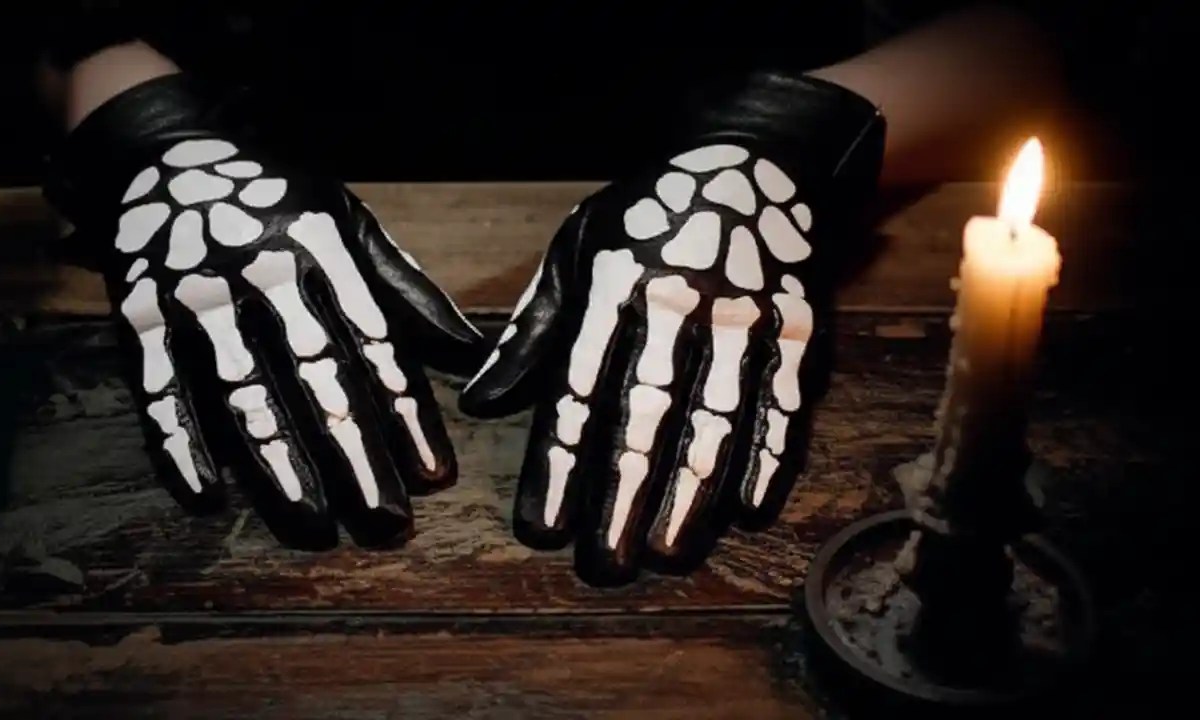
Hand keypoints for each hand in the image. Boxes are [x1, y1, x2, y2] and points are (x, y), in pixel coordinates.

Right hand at [44, 74, 482, 548]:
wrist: (160, 150)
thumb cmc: (273, 199)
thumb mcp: (346, 222)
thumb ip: (406, 290)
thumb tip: (475, 356)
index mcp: (322, 248)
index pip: (375, 344)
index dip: (406, 414)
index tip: (436, 476)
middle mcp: (260, 271)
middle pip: (315, 378)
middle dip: (355, 456)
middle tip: (387, 523)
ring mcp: (195, 294)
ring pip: (243, 393)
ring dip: (279, 465)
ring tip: (314, 525)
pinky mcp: (137, 315)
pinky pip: (159, 389)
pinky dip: (179, 445)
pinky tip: (207, 498)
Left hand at [460, 74, 884, 585]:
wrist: (756, 160)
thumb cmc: (651, 216)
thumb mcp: (579, 249)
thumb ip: (532, 328)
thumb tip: (479, 401)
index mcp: (614, 284)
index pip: (579, 390)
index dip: (560, 466)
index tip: (542, 529)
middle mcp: (679, 302)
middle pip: (647, 415)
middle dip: (622, 496)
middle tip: (602, 564)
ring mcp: (746, 315)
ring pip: (717, 420)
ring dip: (692, 495)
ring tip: (668, 554)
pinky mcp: (801, 326)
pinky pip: (787, 402)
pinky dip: (771, 457)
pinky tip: (750, 510)